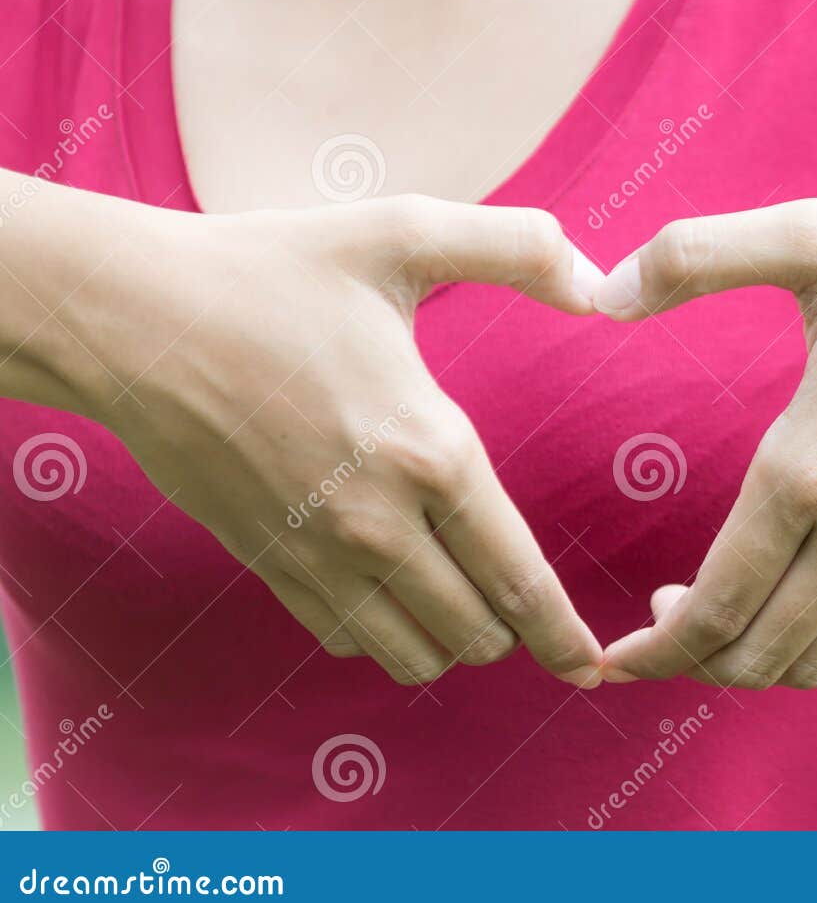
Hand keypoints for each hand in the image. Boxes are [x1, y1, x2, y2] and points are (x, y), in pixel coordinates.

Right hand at [60, 194, 606, 686]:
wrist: (132, 320)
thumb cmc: (271, 272)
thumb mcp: (403, 234)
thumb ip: (516, 249)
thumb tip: (599, 283)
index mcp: (431, 450)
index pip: (518, 578)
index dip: (563, 634)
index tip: (593, 668)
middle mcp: (378, 522)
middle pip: (476, 630)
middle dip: (515, 627)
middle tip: (523, 596)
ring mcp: (316, 554)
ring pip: (413, 653)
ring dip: (451, 639)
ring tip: (466, 597)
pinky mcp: (267, 563)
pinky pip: (345, 640)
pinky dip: (384, 635)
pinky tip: (395, 591)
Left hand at [593, 195, 816, 688]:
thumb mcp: (812, 236)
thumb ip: (694, 256)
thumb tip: (600, 290)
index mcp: (808, 471)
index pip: (714, 605)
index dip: (651, 648)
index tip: (610, 655)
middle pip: (756, 655)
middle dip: (687, 663)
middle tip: (645, 633)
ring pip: (815, 658)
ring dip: (750, 661)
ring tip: (708, 615)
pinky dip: (811, 640)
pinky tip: (786, 591)